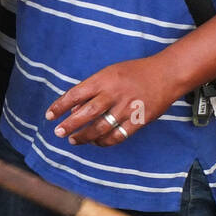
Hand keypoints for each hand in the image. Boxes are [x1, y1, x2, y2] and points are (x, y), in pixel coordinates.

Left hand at [45, 56, 178, 147]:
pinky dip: (104, 142)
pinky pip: (118, 136)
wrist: (167, 74)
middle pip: (86, 113)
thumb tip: (72, 110)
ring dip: (84, 136)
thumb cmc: (133, 73)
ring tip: (74, 140)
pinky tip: (96, 142)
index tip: (49, 116)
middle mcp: (114, 94)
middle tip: (58, 133)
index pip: (75, 94)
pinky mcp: (139, 120)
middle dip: (69, 125)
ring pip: (100, 128)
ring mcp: (127, 108)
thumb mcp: (109, 73)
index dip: (59, 106)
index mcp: (103, 80)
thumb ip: (91, 90)